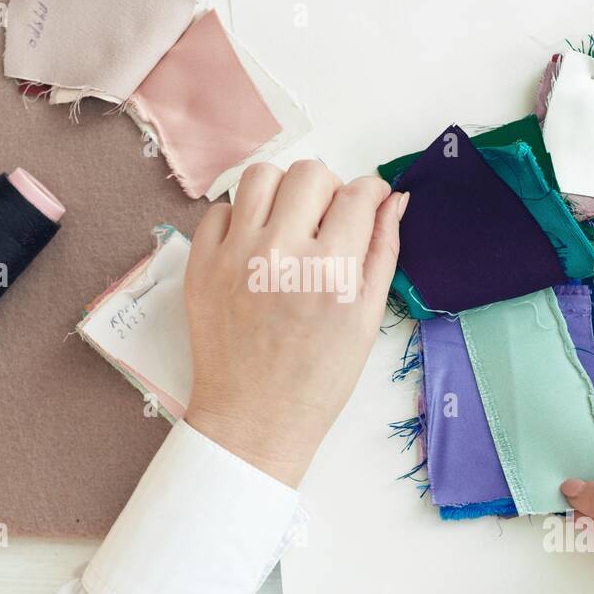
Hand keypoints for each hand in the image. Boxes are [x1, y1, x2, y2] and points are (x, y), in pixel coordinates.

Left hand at [183, 160, 407, 486]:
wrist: (254, 419)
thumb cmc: (318, 379)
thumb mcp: (366, 319)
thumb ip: (382, 251)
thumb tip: (392, 200)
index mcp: (330, 271)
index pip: (357, 194)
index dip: (371, 192)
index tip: (368, 202)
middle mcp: (280, 254)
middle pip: (310, 174)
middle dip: (328, 188)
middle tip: (327, 218)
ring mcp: (233, 257)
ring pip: (260, 177)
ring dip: (282, 191)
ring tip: (288, 221)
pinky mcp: (200, 266)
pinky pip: (219, 210)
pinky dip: (240, 218)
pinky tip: (254, 245)